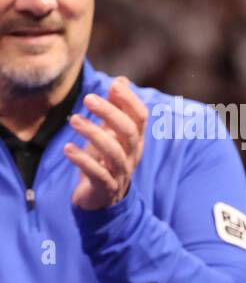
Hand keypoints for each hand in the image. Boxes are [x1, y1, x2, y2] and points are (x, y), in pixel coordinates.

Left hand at [63, 77, 148, 209]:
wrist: (101, 201)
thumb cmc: (104, 162)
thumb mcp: (110, 134)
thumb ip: (116, 109)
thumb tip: (121, 80)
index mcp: (134, 141)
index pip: (141, 118)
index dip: (130, 101)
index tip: (113, 85)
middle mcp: (132, 155)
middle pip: (129, 132)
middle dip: (110, 113)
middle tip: (88, 98)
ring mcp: (120, 173)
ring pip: (114, 152)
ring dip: (94, 134)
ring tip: (74, 120)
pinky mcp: (105, 188)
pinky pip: (98, 174)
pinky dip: (83, 161)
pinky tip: (68, 148)